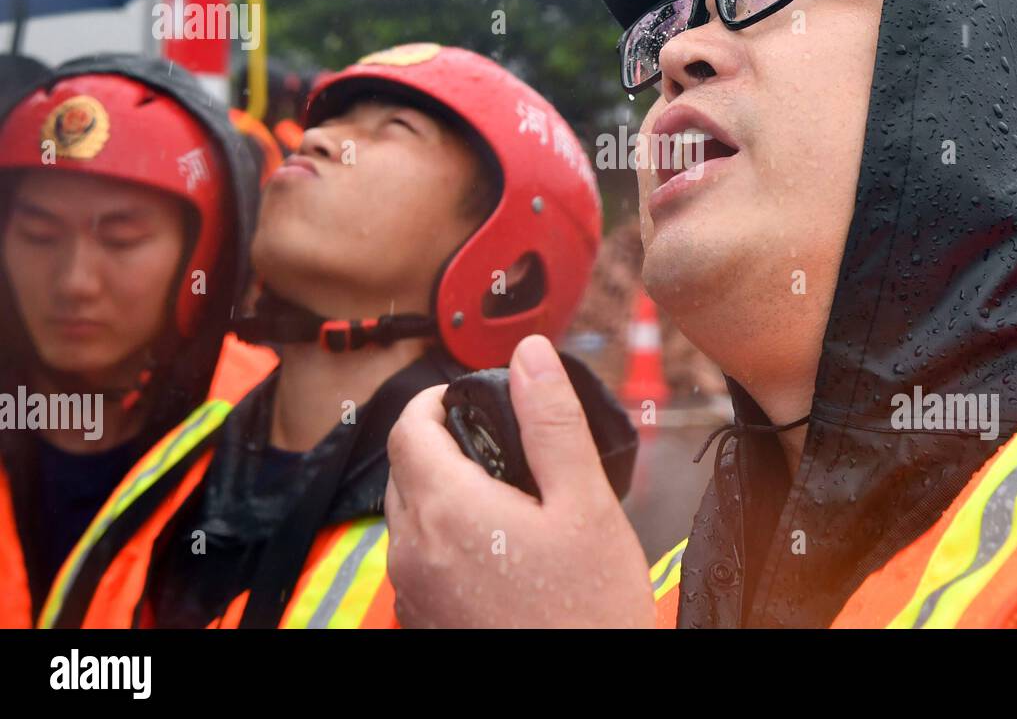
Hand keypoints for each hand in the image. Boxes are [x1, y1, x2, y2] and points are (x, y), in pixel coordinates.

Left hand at [385, 334, 654, 627]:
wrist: (586, 697)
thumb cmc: (588, 610)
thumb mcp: (584, 503)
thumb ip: (551, 423)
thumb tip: (529, 355)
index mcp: (446, 509)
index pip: (406, 427)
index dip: (434, 399)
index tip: (468, 395)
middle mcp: (413, 550)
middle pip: (404, 469)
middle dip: (441, 442)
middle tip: (499, 442)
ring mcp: (413, 592)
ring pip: (408, 515)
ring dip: (442, 490)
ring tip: (506, 497)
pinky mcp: (423, 620)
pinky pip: (418, 558)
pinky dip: (444, 536)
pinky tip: (498, 549)